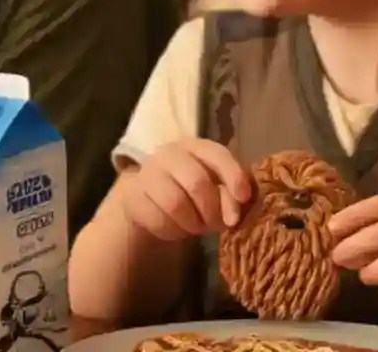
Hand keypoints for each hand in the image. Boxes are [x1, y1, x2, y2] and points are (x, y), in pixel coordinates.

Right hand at [122, 139, 252, 241]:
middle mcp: (169, 154)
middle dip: (212, 209)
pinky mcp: (133, 196)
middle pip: (197, 182)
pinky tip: (178, 228)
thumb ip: (231, 196)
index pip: (217, 155)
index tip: (244, 198)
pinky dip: (174, 231)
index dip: (233, 176)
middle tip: (217, 224)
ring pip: (176, 204)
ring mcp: (148, 174)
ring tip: (197, 227)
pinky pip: (158, 220)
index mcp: (196, 146)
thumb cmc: (194, 192)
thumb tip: (233, 216)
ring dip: (193, 223)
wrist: (153, 201)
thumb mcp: (217, 190)